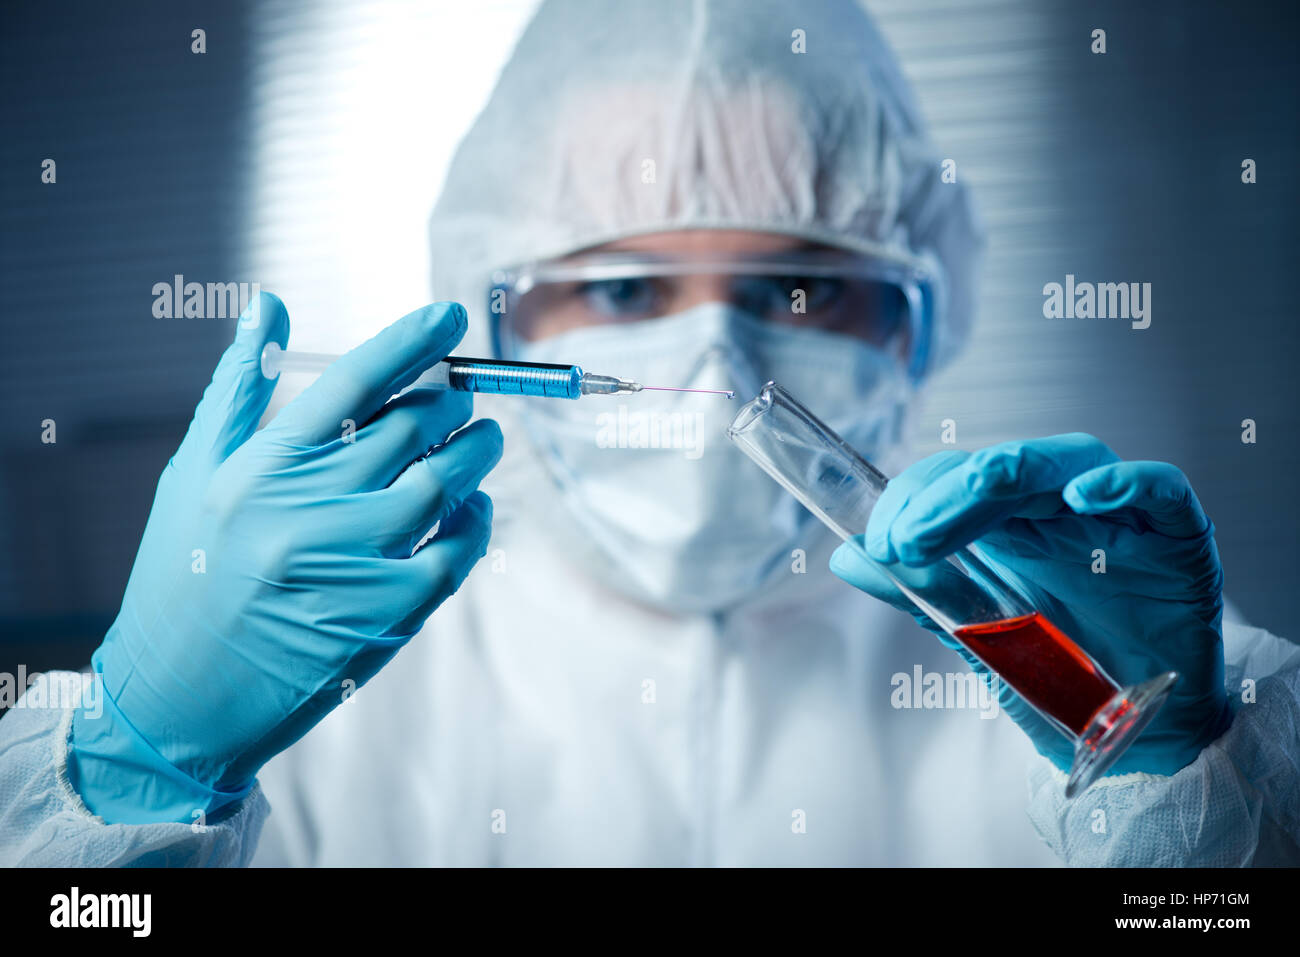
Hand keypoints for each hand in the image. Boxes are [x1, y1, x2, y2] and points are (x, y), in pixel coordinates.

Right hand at [70, 293, 501, 823]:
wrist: (177, 702)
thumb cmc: (183, 576)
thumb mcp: (193, 473)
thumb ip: (239, 386)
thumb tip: (268, 304)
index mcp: (262, 465)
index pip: (356, 381)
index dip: (412, 340)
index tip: (454, 315)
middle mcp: (308, 508)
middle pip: (411, 426)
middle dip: (453, 398)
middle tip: (464, 393)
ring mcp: (351, 565)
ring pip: (445, 483)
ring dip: (476, 451)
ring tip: (482, 439)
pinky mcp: (385, 617)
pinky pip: (456, 552)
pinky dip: (477, 521)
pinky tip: (474, 508)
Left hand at [830, 434, 1231, 774]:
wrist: (1146, 736)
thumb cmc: (1065, 677)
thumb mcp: (982, 641)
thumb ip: (921, 594)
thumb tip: (847, 557)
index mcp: (1006, 527)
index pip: (952, 482)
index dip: (913, 500)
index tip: (880, 542)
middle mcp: (1057, 511)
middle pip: (1001, 471)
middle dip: (948, 494)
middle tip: (908, 537)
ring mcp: (1118, 519)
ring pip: (1068, 461)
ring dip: (1018, 470)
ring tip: (980, 484)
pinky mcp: (1177, 538)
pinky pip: (1161, 490)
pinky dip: (1127, 483)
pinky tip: (1086, 494)